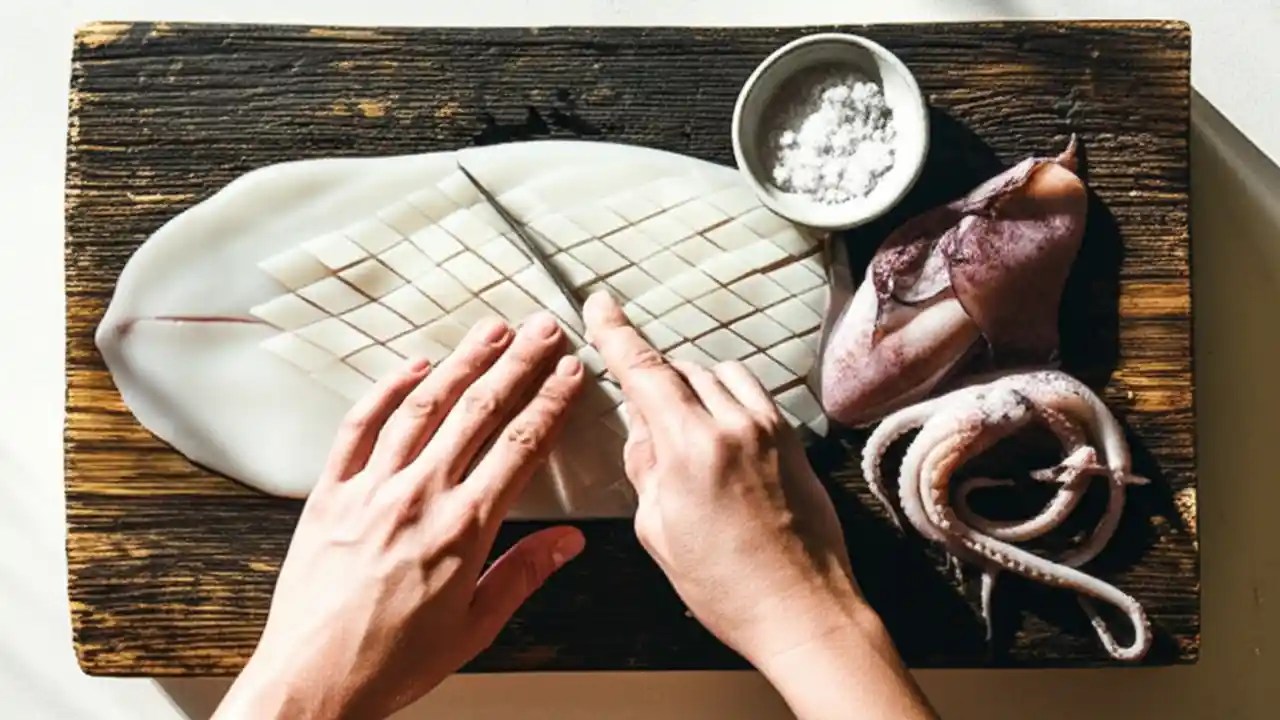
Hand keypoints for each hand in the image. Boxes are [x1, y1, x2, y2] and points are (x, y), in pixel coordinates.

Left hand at [215, 313, 585, 719]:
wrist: (311, 682)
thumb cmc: (390, 662)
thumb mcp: (475, 627)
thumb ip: (524, 574)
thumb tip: (567, 542)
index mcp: (463, 530)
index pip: (521, 447)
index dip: (551, 403)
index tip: (570, 374)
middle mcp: (419, 497)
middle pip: (479, 411)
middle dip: (518, 363)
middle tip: (541, 330)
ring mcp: (371, 489)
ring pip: (424, 406)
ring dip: (462, 362)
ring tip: (490, 331)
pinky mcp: (331, 493)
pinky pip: (360, 426)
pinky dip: (387, 390)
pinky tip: (412, 367)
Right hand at [584, 292, 935, 719]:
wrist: (804, 612)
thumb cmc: (726, 586)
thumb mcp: (658, 531)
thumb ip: (645, 468)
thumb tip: (643, 430)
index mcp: (692, 447)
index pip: (646, 371)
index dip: (616, 333)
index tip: (600, 304)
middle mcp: (735, 425)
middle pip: (683, 371)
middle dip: (657, 385)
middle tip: (647, 429)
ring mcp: (771, 430)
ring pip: (721, 376)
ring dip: (696, 390)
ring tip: (688, 439)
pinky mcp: (794, 441)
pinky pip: (753, 397)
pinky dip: (729, 403)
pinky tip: (724, 443)